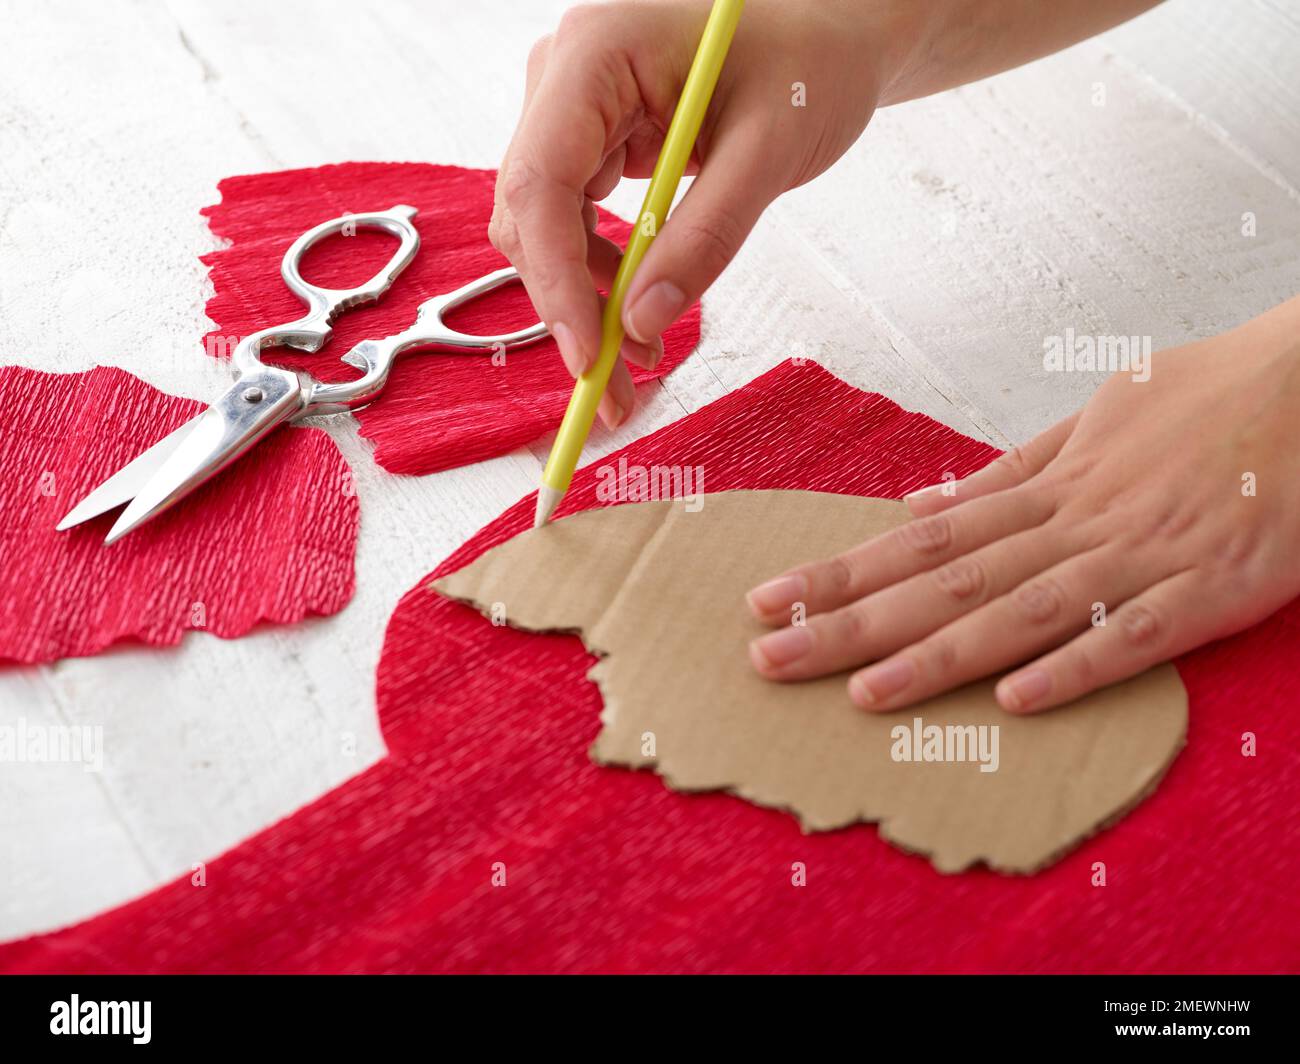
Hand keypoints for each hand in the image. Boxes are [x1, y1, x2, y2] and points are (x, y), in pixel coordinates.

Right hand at [490, 0, 890, 425]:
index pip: (540, 181)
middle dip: (569, 306)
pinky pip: (571, 223)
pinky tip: (639, 307)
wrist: (827, 40)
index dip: (555, 279)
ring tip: (644, 352)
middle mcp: (565, 76)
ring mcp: (571, 109)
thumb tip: (641, 324)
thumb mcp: (769, 154)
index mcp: (597, 52)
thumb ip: (706, 238)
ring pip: (543, 228)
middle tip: (616, 387)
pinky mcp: (589, 141)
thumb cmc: (809, 66)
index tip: (588, 357)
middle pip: (529, 213)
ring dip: (584, 299)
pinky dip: (599, 277)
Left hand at [746, 296, 1299, 712]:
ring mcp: (1141, 554)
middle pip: (947, 578)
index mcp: (1051, 484)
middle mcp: (1077, 521)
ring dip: (938, 655)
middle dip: (853, 620)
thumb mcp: (1099, 417)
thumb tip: (928, 497)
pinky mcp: (1212, 586)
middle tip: (768, 656)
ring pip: (1021, 608)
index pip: (924, 536)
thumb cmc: (1212, 397)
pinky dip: (1076, 666)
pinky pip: (1136, 635)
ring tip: (860, 694)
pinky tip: (1016, 701)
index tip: (772, 597)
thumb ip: (1014, 470)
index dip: (844, 570)